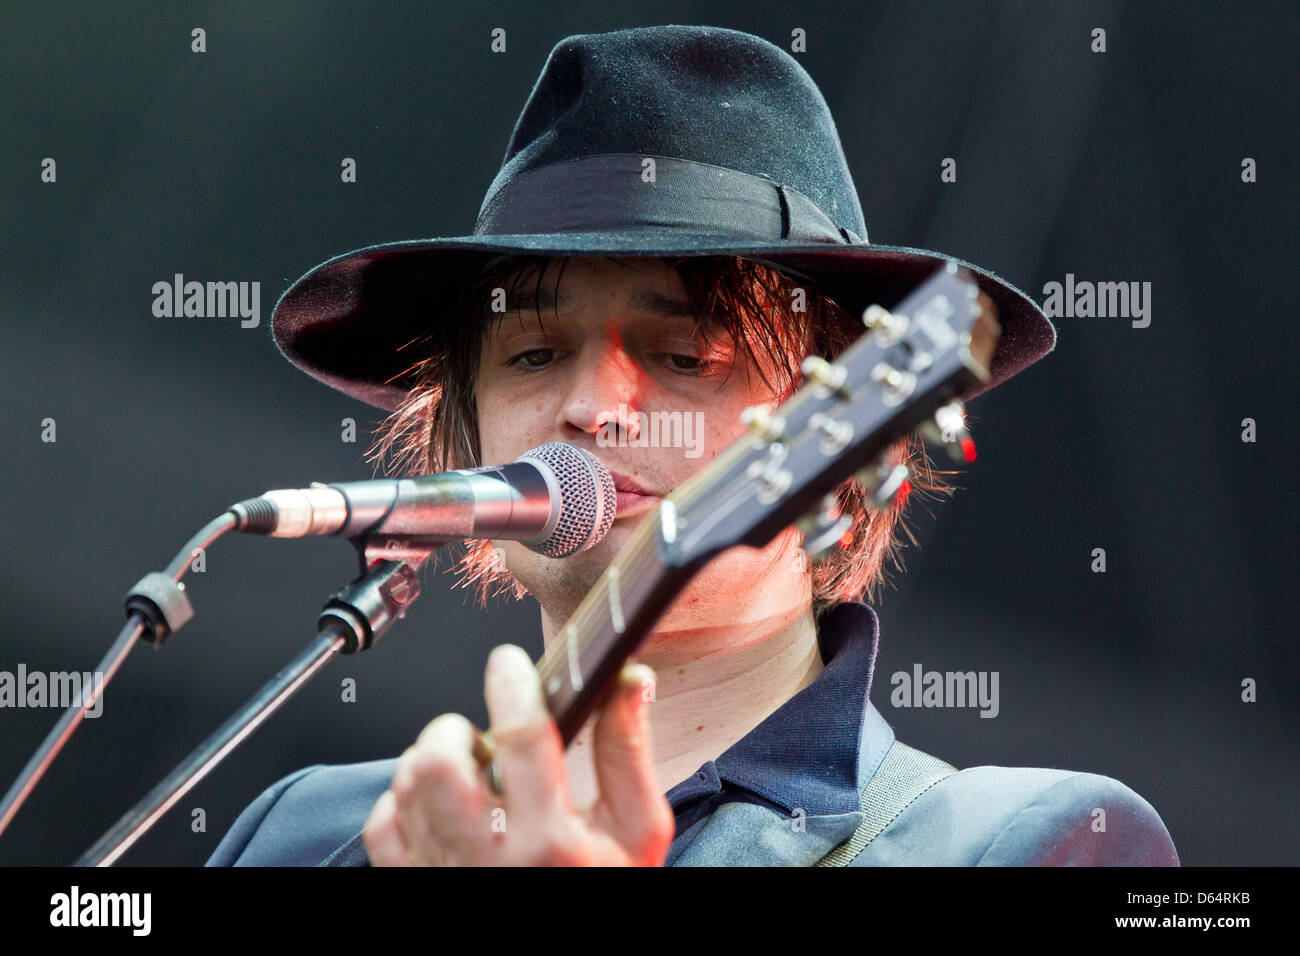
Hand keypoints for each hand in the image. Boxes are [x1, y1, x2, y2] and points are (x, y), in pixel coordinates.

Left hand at [363, 644, 673, 865]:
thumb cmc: (601, 892)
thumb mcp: (636, 833)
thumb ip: (627, 753)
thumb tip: (629, 685)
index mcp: (552, 843)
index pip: (522, 740)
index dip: (513, 685)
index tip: (510, 663)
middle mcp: (491, 862)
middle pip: (439, 764)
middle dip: (456, 730)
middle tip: (482, 739)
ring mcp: (446, 875)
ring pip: (407, 786)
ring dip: (433, 760)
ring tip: (470, 773)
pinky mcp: (416, 883)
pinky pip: (383, 827)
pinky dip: (405, 801)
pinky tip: (441, 806)